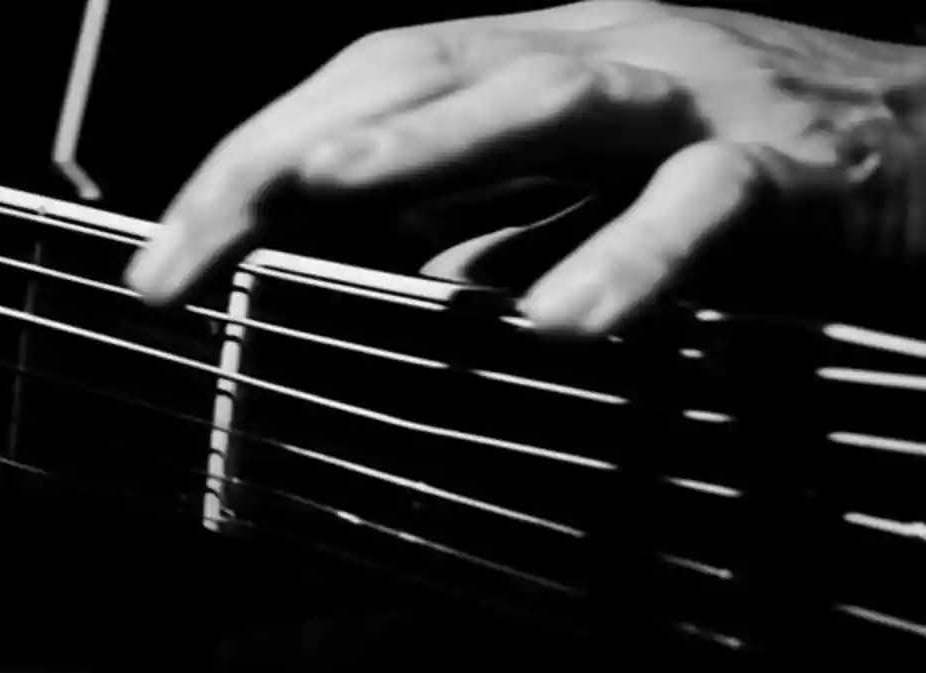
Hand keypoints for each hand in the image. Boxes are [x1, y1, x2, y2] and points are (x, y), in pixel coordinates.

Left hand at [125, 0, 925, 333]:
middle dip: (283, 158)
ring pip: (552, 97)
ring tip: (322, 195)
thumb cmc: (751, 168)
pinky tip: (561, 326)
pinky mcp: (795, 170)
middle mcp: (602, 52)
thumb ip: (492, 225)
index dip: (258, 157)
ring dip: (428, 147)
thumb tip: (379, 286)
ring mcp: (697, 95)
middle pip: (417, 75)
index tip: (171, 258)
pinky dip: (630, 259)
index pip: (369, 84)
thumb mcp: (591, 189)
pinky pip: (705, 208)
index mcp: (540, 58)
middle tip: (180, 257)